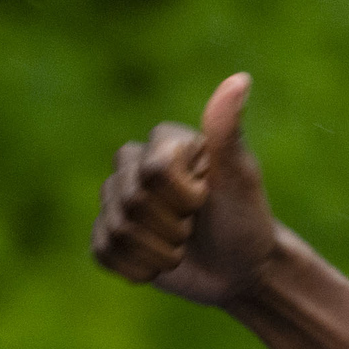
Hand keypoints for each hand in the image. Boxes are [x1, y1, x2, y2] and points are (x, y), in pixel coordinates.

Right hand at [91, 73, 277, 305]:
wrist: (241, 270)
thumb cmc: (246, 218)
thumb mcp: (240, 176)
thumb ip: (227, 130)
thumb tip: (240, 79)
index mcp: (166, 142)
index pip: (153, 171)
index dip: (183, 196)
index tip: (207, 199)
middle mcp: (136, 165)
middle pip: (130, 201)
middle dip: (172, 226)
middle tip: (196, 226)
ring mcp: (118, 200)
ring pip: (115, 230)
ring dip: (159, 251)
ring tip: (183, 246)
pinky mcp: (108, 234)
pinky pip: (102, 253)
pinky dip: (138, 268)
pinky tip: (160, 264)